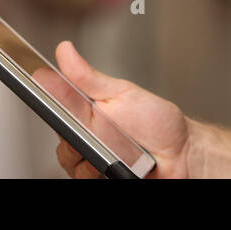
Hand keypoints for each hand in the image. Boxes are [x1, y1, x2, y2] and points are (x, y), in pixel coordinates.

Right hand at [52, 41, 191, 178]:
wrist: (183, 155)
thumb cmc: (157, 123)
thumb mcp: (121, 92)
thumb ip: (88, 77)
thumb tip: (65, 51)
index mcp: (87, 111)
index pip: (55, 105)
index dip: (49, 100)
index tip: (47, 91)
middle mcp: (86, 136)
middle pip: (60, 136)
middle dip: (74, 132)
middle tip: (94, 128)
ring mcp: (92, 159)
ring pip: (69, 160)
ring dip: (86, 155)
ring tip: (111, 150)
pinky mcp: (98, 178)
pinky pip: (82, 177)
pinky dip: (93, 172)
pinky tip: (111, 166)